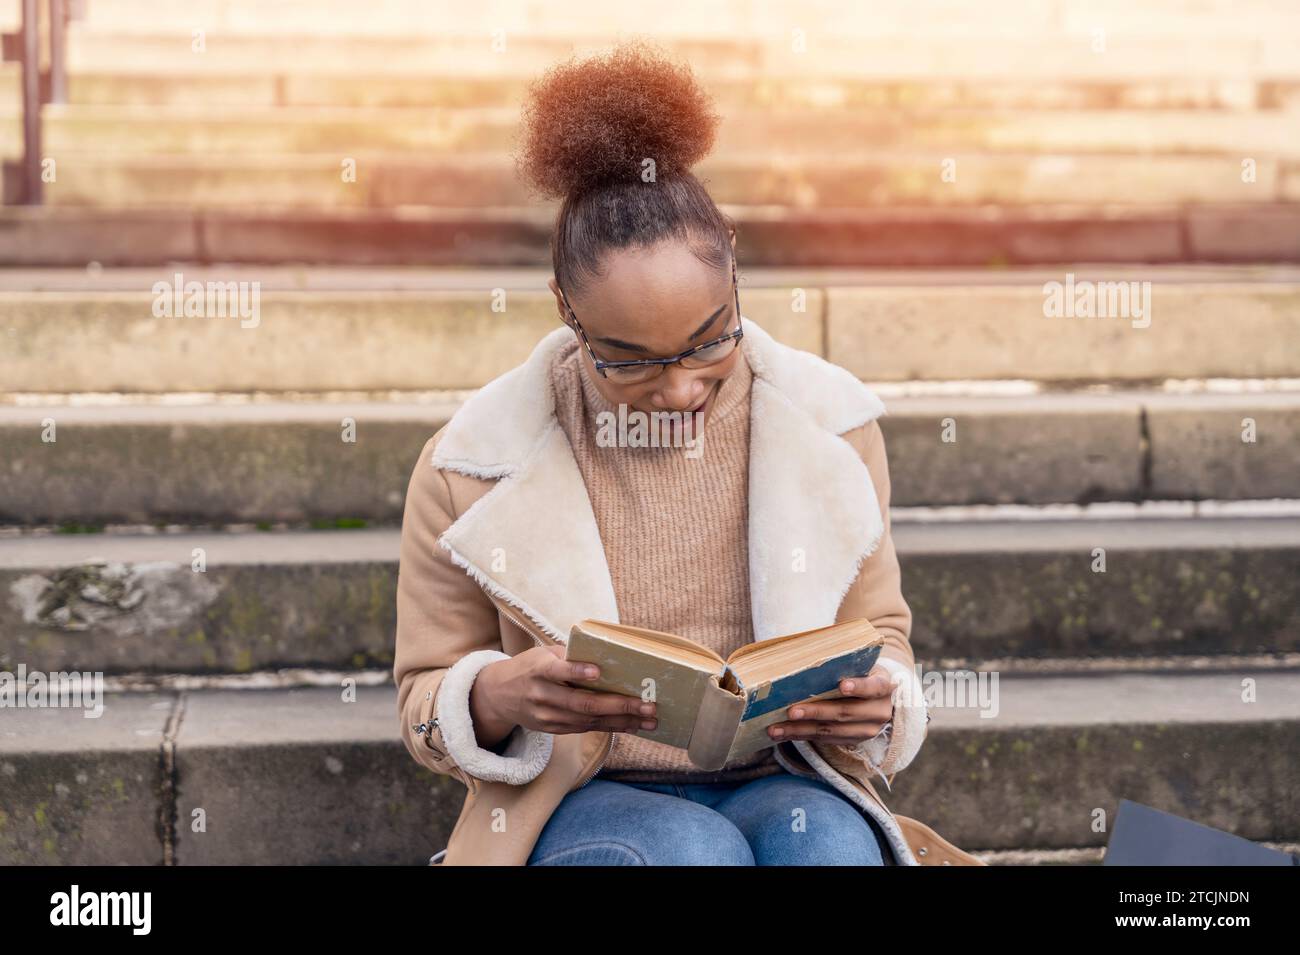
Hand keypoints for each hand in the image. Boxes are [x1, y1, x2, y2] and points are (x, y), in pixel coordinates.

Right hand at [471, 645, 657, 748]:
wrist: (498, 696)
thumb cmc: (529, 667)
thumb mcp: (543, 654)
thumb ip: (570, 656)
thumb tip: (609, 656)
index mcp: (538, 670)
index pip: (557, 671)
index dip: (577, 672)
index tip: (598, 672)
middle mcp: (542, 696)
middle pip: (583, 704)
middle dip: (619, 705)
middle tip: (647, 705)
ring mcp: (548, 717)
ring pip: (589, 721)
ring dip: (623, 721)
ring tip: (650, 719)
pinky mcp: (554, 729)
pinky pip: (587, 729)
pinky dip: (612, 727)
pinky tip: (633, 724)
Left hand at [766, 664, 894, 745]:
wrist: (879, 698)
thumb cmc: (861, 672)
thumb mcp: (862, 664)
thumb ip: (843, 662)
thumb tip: (804, 654)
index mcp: (883, 686)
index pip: (873, 686)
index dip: (859, 686)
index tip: (842, 685)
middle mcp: (878, 711)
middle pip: (845, 712)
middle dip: (816, 712)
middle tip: (791, 711)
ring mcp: (866, 730)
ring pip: (831, 731)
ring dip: (800, 730)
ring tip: (776, 728)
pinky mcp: (853, 741)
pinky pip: (825, 739)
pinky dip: (801, 736)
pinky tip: (781, 733)